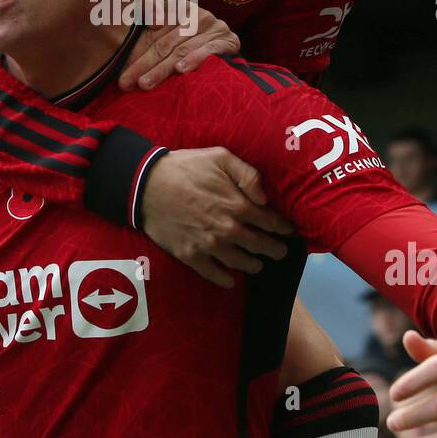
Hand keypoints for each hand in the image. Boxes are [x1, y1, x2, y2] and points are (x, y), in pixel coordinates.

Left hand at [118, 4, 238, 90]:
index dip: (137, 45)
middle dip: (143, 64)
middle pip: (165, 42)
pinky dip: (194, 59)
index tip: (121, 64)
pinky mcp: (228, 41)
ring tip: (145, 84)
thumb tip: (149, 16)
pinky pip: (209, 51)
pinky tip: (181, 70)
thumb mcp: (166, 29)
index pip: (154, 25)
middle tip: (126, 82)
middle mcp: (198, 15)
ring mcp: (215, 27)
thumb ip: (150, 16)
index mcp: (180, 7)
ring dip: (162, 69)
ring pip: (182, 50)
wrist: (223, 45)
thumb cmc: (186, 40)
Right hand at [140, 147, 293, 286]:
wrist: (147, 185)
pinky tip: (231, 280)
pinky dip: (226, 280)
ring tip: (258, 264)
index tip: (289, 231)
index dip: (283, 228)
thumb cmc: (185, 167)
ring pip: (241, 263)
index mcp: (238, 205)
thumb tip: (266, 198)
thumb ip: (249, 175)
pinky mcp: (191, 256)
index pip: (271, 222)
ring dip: (254, 265)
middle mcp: (228, 230)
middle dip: (274, 249)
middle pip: (260, 246)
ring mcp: (210, 246)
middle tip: (281, 251)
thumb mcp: (220, 157)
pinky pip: (214, 274)